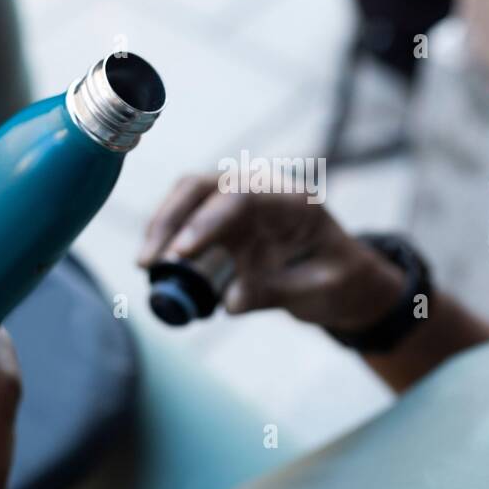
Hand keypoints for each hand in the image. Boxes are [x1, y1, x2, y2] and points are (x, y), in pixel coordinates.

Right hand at [137, 175, 404, 332]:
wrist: (343, 276)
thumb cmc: (339, 278)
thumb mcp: (321, 290)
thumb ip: (277, 291)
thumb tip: (229, 301)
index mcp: (293, 202)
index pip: (242, 196)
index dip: (207, 221)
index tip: (180, 255)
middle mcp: (262, 192)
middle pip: (204, 186)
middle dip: (170, 219)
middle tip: (148, 263)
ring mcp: (240, 203)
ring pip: (189, 196)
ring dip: (161, 226)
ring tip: (146, 266)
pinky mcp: (224, 221)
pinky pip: (187, 218)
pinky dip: (167, 236)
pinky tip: (155, 264)